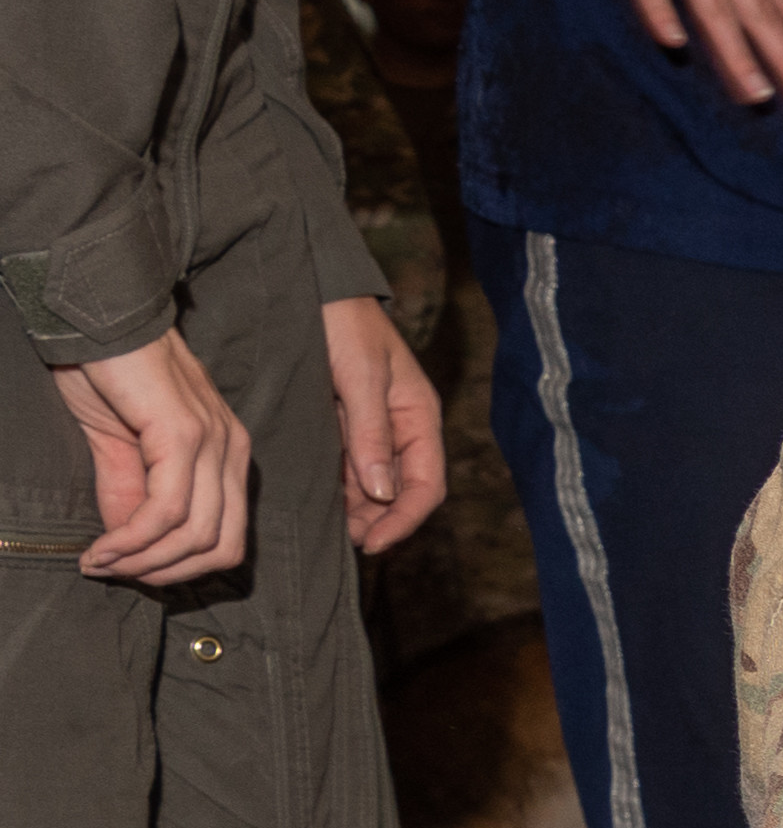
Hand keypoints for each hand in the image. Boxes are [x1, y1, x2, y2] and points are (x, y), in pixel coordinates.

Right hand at [51, 334, 247, 581]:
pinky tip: (103, 545)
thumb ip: (130, 493)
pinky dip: (134, 538)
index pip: (228, 538)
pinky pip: (168, 509)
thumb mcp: (119, 444)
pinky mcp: (184, 433)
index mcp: (227, 455)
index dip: (180, 567)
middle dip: (165, 572)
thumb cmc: (106, 373)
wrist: (94, 317)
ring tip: (100, 562)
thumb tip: (127, 546)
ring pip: (196, 533)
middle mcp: (232, 450)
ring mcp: (214, 441)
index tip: (128, 571)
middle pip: (222, 546)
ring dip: (144, 560)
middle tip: (112, 573)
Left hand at [317, 298, 444, 552]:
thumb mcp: (360, 375)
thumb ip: (371, 434)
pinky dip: (338, 488)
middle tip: (347, 541)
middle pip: (401, 492)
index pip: (426, 486)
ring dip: (357, 510)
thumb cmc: (342, 321)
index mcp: (419, 418)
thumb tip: (383, 493)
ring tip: (330, 526)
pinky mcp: (343, 423)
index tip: (373, 544)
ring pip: (374, 484)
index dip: (404, 521)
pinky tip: (319, 498)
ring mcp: (371, 428)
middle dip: (379, 521)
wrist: (312, 283)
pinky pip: (347, 467)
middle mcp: (400, 429)